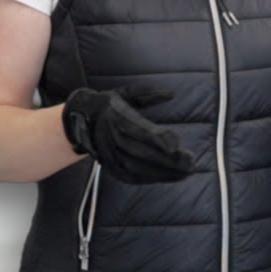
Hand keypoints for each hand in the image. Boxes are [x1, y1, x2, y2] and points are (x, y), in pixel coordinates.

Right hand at [62, 84, 194, 183]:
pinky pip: (131, 177)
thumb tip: (171, 94)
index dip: (156, 137)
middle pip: (139, 151)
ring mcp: (107, 154)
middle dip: (166, 159)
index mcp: (114, 115)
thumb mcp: (125, 93)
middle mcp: (109, 136)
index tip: (176, 142)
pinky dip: (151, 178)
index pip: (136, 129)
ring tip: (185, 171)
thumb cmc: (108, 105)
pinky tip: (169, 176)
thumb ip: (147, 94)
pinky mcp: (109, 166)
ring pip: (136, 167)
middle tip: (190, 161)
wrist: (80, 120)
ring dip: (162, 171)